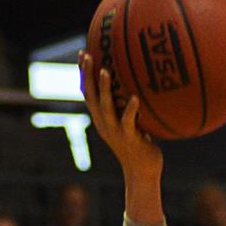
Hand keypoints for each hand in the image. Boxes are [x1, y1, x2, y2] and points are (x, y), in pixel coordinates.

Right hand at [81, 54, 162, 183]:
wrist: (142, 172)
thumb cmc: (140, 145)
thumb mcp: (132, 122)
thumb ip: (130, 105)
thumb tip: (140, 82)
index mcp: (102, 118)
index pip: (88, 92)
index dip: (84, 73)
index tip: (83, 52)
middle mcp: (104, 123)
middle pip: (90, 96)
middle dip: (87, 75)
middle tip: (87, 55)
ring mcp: (115, 131)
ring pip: (105, 107)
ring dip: (104, 89)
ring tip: (105, 71)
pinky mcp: (129, 139)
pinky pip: (128, 121)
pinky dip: (130, 109)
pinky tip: (134, 98)